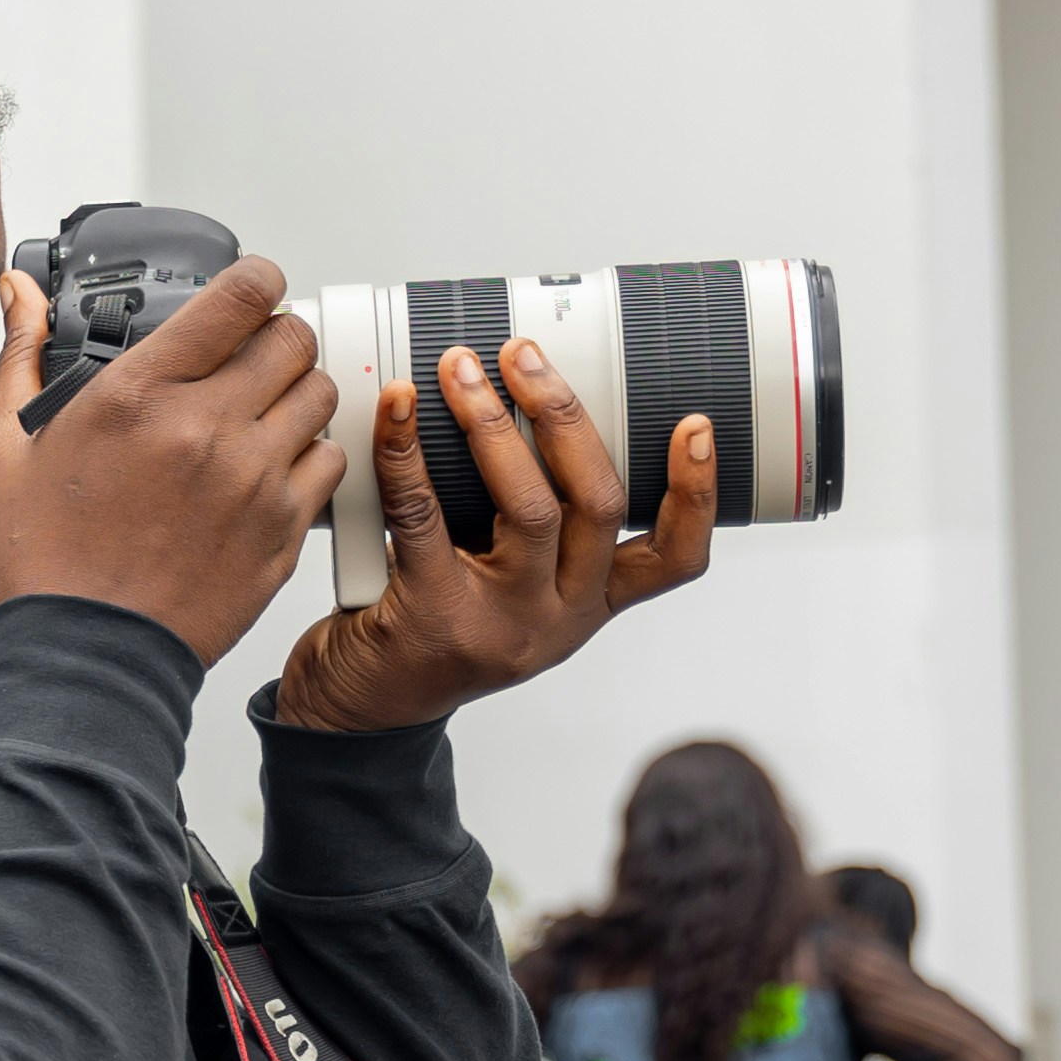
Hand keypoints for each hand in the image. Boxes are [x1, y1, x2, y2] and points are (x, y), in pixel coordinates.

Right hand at [0, 257, 339, 667]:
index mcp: (141, 392)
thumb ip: (26, 356)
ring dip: (296, 394)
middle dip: (275, 336)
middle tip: (250, 359)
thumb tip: (20, 294)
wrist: (85, 657)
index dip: (255, 278)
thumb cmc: (46, 560)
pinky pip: (329, 463)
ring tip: (260, 416)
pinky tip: (269, 472)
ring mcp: (254, 480)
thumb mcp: (10, 447)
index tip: (248, 289)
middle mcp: (207, 426)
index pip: (240, 293)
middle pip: (293, 337)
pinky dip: (309, 458)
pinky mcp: (282, 531)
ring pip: (320, 395)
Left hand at [275, 335, 714, 732]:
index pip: (673, 559)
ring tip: (462, 369)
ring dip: (493, 424)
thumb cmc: (439, 624)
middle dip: (565, 416)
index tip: (696, 428)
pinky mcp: (434, 617)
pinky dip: (408, 452)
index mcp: (589, 604)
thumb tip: (539, 406)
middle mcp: (558, 618)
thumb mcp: (515, 588)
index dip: (696, 494)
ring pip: (529, 509)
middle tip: (525, 356)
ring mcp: (501, 624)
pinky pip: (424, 517)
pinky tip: (398, 408)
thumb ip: (540, 527)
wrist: (365, 703)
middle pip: (596, 505)